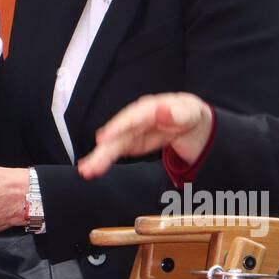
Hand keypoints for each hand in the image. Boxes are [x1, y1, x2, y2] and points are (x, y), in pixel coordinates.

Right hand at [77, 93, 211, 178]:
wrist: (192, 124)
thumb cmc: (190, 114)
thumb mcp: (191, 112)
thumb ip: (178, 113)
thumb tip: (161, 108)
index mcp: (149, 107)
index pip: (131, 117)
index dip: (117, 127)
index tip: (103, 138)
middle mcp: (135, 118)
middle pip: (117, 134)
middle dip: (103, 150)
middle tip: (89, 166)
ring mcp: (131, 131)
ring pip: (113, 145)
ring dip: (99, 158)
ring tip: (86, 171)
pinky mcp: (131, 142)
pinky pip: (115, 151)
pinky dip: (104, 160)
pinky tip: (91, 168)